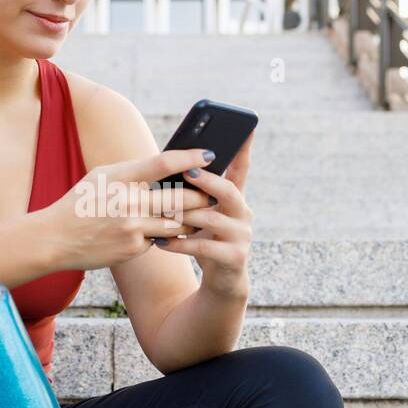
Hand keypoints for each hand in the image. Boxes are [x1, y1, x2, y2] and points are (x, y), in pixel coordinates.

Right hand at [36, 147, 213, 272]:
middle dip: (202, 194)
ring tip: (204, 213)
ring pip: (178, 221)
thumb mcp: (101, 176)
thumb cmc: (80, 202)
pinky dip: (170, 234)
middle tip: (214, 192)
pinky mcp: (133, 248)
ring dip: (193, 218)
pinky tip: (178, 231)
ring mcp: (132, 227)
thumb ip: (133, 171)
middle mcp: (129, 202)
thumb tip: (167, 166)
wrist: (54, 238)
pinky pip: (161, 239)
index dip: (191, 158)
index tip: (209, 154)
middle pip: (181, 196)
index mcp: (121, 177)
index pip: (164, 163)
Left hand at [152, 130, 254, 295]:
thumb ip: (193, 193)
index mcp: (235, 198)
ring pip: (212, 219)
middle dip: (208, 181)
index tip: (245, 127)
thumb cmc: (205, 239)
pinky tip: (161, 241)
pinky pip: (203, 247)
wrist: (222, 279)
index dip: (243, 148)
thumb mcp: (201, 214)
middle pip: (229, 191)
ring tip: (163, 210)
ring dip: (185, 214)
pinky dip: (180, 244)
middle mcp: (243, 213)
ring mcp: (242, 236)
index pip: (241, 168)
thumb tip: (170, 167)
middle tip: (188, 172)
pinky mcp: (234, 258)